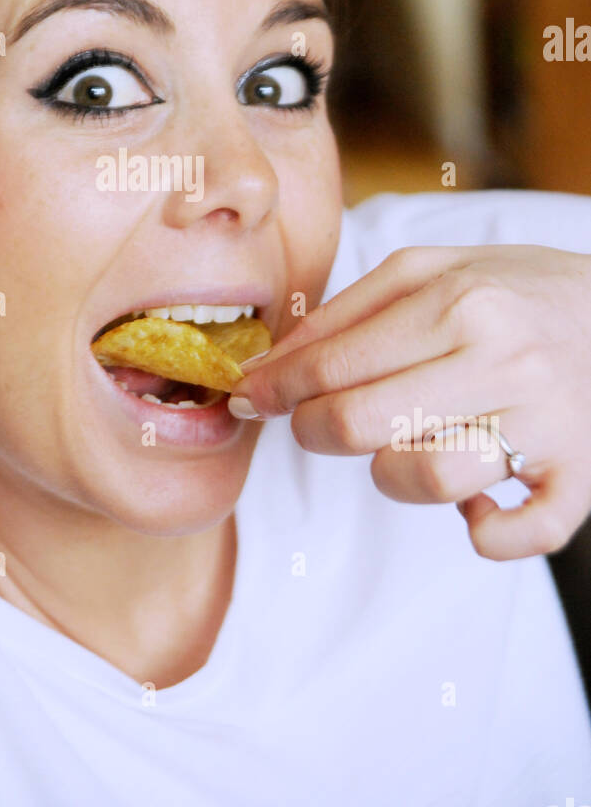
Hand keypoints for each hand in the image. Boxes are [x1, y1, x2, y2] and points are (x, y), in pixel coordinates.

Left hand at [229, 245, 590, 560]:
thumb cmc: (509, 290)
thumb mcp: (427, 273)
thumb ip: (344, 313)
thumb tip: (267, 366)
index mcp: (461, 303)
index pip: (333, 365)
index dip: (276, 388)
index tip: (249, 396)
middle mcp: (503, 361)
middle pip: (360, 424)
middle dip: (312, 429)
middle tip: (314, 421)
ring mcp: (545, 423)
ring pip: (429, 478)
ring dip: (393, 474)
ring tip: (404, 446)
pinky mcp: (579, 474)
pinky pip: (526, 531)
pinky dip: (490, 533)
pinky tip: (475, 508)